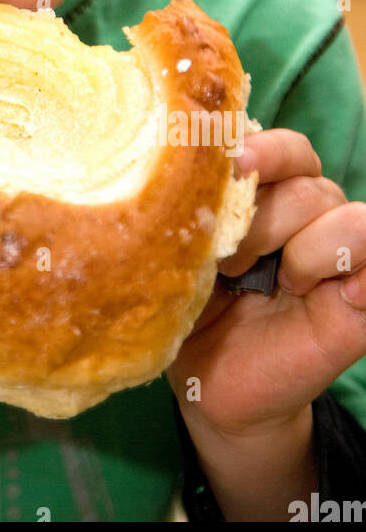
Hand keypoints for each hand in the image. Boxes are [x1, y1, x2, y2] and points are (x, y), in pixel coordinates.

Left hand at [167, 128, 365, 436]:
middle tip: (226, 259)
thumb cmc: (189, 305)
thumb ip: (196, 210)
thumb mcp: (183, 251)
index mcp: (268, 193)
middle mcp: (308, 216)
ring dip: (298, 245)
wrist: (207, 383)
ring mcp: (337, 256)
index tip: (233, 163)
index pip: (285, 148)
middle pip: (305, 183)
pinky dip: (344, 266)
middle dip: (261, 216)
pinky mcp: (359, 301)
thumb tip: (184, 170)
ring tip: (266, 282)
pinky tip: (305, 288)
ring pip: (342, 213)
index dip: (265, 148)